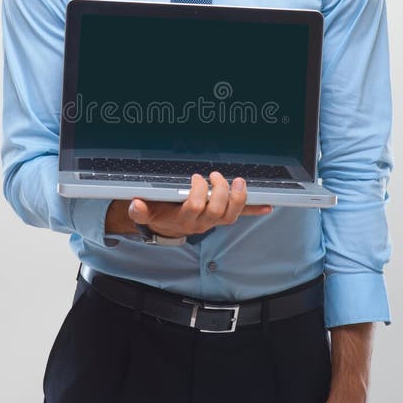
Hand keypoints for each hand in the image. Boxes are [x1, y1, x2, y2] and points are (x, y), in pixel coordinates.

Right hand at [128, 172, 271, 237]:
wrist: (165, 227)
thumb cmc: (157, 214)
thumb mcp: (145, 212)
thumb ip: (138, 210)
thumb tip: (135, 203)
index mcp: (183, 220)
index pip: (195, 207)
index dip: (198, 192)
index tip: (196, 177)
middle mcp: (201, 223)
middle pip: (217, 210)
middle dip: (220, 191)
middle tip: (216, 175)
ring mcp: (213, 221)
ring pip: (231, 215)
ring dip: (238, 198)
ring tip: (239, 181)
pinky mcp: (221, 217)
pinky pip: (240, 216)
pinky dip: (254, 210)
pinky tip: (267, 206)